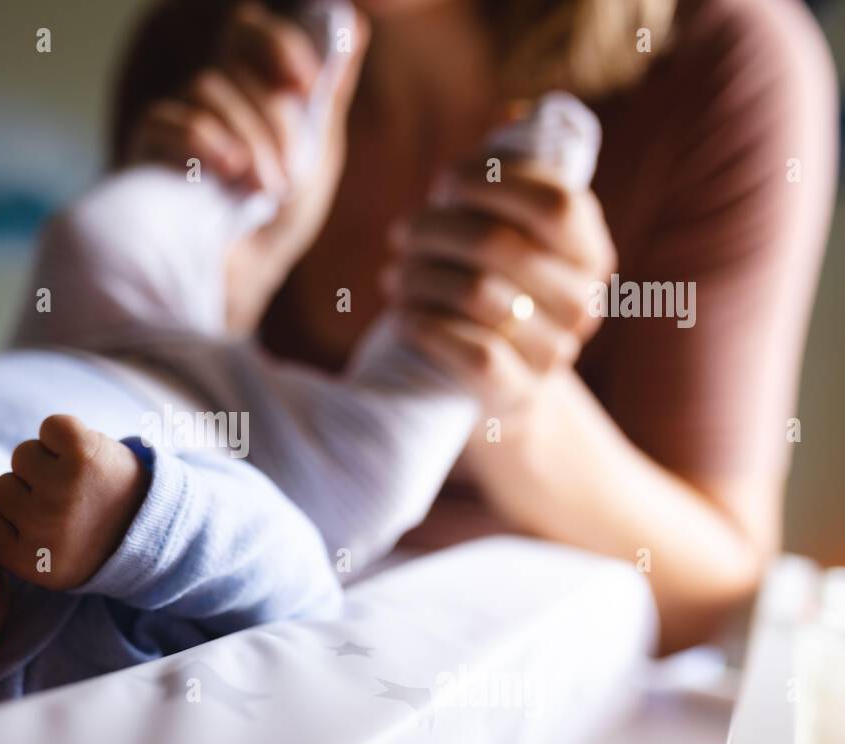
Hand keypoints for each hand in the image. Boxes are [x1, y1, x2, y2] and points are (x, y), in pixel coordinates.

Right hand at [0, 415, 149, 589]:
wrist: (153, 524)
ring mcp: (64, 487)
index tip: (43, 527)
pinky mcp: (84, 451)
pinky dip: (65, 434)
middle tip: (70, 504)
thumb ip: (2, 540)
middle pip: (1, 487)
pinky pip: (50, 426)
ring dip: (47, 462)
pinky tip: (86, 457)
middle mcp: (44, 527)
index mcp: (29, 562)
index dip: (9, 517)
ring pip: (23, 455)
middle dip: (30, 490)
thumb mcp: (42, 562)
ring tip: (80, 482)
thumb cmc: (86, 539)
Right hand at [127, 1, 369, 330]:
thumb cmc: (277, 223)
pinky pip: (167, 120)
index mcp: (251, 88)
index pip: (248, 30)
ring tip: (263, 191)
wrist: (244, 279)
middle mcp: (211, 96)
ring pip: (209, 90)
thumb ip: (327, 93)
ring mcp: (177, 119)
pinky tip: (226, 172)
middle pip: (236, 66)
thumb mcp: (317, 153)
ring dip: (247, 141)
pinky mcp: (148, 149)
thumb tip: (353, 25)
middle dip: (273, 120)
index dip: (277, 43)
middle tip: (288, 177)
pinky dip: (203, 140)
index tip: (307, 81)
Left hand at [387, 157, 616, 410]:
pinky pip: (469, 352)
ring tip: (393, 273)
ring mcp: (554, 352)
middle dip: (434, 229)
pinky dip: (424, 325)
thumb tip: (513, 110)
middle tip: (401, 232)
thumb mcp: (512, 233)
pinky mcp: (516, 393)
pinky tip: (401, 312)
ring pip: (476, 295)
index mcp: (591, 250)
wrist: (506, 389)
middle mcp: (584, 302)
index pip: (556, 202)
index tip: (444, 181)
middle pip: (498, 244)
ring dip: (417, 276)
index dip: (491, 181)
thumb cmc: (498, 292)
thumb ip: (512, 178)